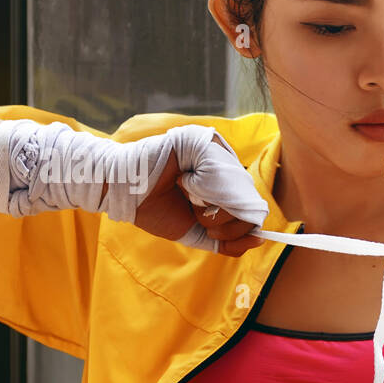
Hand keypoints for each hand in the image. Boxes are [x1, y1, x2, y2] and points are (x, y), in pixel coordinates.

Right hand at [132, 134, 264, 256]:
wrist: (123, 192)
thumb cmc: (155, 209)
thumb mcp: (197, 232)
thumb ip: (228, 241)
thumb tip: (260, 238)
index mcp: (224, 187)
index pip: (250, 211)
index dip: (236, 228)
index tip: (210, 231)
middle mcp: (225, 168)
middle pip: (249, 202)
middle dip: (223, 221)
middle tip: (195, 213)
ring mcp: (216, 152)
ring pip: (239, 189)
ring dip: (212, 204)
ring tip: (186, 194)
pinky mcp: (204, 141)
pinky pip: (223, 171)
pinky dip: (204, 187)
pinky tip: (183, 181)